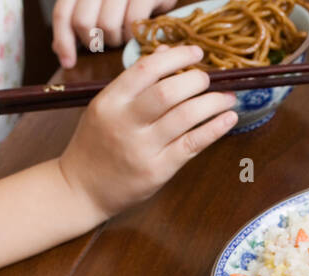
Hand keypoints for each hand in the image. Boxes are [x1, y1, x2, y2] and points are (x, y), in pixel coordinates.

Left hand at [52, 0, 178, 67]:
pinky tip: (137, 33)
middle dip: (93, 41)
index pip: (63, 13)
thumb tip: (58, 48)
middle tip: (105, 42)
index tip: (69, 63)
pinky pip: (132, 24)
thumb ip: (79, 20)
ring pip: (107, 25)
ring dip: (116, 39)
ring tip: (123, 35)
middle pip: (83, 22)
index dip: (63, 41)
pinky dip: (133, 36)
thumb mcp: (100, 4)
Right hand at [58, 45, 236, 218]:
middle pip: (168, 92)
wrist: (80, 189)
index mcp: (109, 101)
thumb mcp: (104, 108)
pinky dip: (214, 128)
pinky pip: (192, 144)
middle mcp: (124, 123)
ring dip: (212, 102)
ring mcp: (142, 149)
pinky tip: (228, 119)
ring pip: (185, 117)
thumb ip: (133, 84)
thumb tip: (168, 53)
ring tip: (226, 97)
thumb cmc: (96, 145)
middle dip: (196, 80)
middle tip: (209, 79)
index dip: (176, 57)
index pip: (146, 69)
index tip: (196, 53)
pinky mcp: (158, 171)